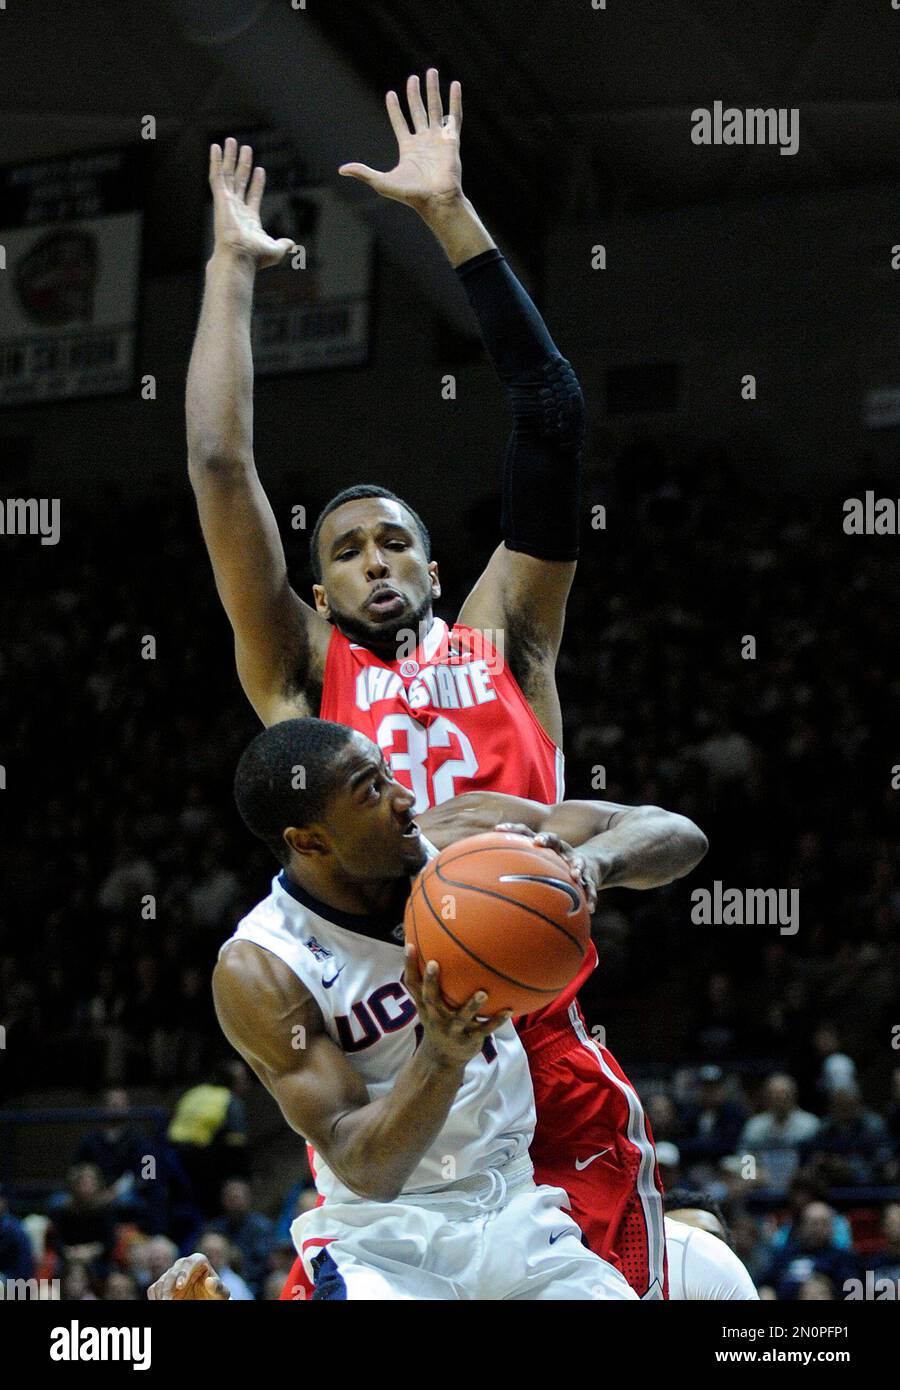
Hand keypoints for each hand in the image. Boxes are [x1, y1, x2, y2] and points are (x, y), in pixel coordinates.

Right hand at [147, 1253, 229, 1300]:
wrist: (205, 1299)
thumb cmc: (214, 1295)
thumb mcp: (220, 1293)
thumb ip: (218, 1287)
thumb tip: (210, 1281)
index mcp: (198, 1260)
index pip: (189, 1263)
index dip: (184, 1273)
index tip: (180, 1286)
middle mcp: (183, 1264)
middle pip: (172, 1273)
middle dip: (169, 1289)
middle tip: (167, 1303)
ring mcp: (171, 1273)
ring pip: (161, 1282)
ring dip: (161, 1296)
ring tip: (165, 1305)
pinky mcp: (163, 1283)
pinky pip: (154, 1289)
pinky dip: (155, 1298)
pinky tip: (160, 1303)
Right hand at [209, 138, 296, 268]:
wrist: (240, 257)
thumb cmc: (255, 257)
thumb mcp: (275, 250)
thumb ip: (283, 244)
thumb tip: (292, 245)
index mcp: (248, 219)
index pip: (253, 195)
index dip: (257, 183)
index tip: (260, 169)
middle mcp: (236, 209)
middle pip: (239, 181)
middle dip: (242, 164)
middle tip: (245, 148)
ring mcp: (227, 202)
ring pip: (227, 174)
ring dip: (229, 158)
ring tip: (231, 141)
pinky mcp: (220, 198)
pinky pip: (216, 176)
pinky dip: (215, 161)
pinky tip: (215, 147)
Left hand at [340, 69, 462, 214]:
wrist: (435, 200)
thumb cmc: (411, 195)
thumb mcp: (382, 182)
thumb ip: (363, 172)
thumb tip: (341, 170)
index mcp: (408, 148)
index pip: (400, 123)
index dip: (395, 109)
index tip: (390, 94)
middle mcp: (424, 141)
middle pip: (418, 111)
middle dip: (415, 95)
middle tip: (413, 78)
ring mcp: (438, 139)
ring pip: (435, 109)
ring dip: (433, 91)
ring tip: (431, 72)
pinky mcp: (452, 140)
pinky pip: (454, 116)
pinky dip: (455, 101)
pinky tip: (455, 85)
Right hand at [402, 944, 510, 1067]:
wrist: (443, 1058)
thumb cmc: (438, 1020)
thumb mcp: (429, 1005)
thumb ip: (430, 982)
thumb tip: (426, 947)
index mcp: (426, 1005)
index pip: (413, 984)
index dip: (409, 965)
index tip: (410, 945)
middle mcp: (436, 1016)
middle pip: (431, 998)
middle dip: (431, 982)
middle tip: (434, 964)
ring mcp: (453, 1029)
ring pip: (461, 1017)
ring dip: (472, 1005)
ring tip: (483, 994)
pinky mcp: (470, 1039)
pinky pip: (485, 1029)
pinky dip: (497, 1021)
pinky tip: (510, 1010)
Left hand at [495, 824, 598, 912]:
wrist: (588, 865)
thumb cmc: (551, 870)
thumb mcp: (533, 868)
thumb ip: (509, 873)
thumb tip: (474, 886)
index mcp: (542, 846)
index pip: (525, 832)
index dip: (513, 829)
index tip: (498, 829)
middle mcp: (560, 850)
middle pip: (553, 840)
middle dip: (546, 840)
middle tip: (537, 842)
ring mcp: (576, 861)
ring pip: (577, 861)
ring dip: (576, 866)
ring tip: (574, 874)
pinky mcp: (590, 877)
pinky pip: (591, 888)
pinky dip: (591, 897)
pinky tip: (590, 908)